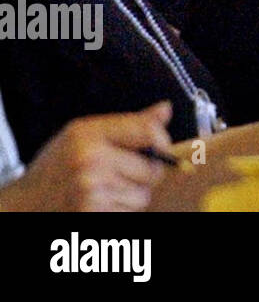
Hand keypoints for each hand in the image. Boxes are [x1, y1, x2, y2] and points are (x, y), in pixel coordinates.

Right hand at [0, 102, 172, 211]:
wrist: (25, 204)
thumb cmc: (59, 165)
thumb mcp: (85, 133)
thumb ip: (129, 123)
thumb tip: (166, 109)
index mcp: (88, 134)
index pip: (148, 132)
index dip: (161, 140)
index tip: (156, 146)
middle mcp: (91, 161)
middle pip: (153, 168)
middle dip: (147, 172)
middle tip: (124, 171)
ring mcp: (92, 192)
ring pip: (144, 195)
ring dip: (134, 194)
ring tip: (109, 188)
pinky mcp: (94, 215)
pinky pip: (130, 213)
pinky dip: (123, 209)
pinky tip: (104, 202)